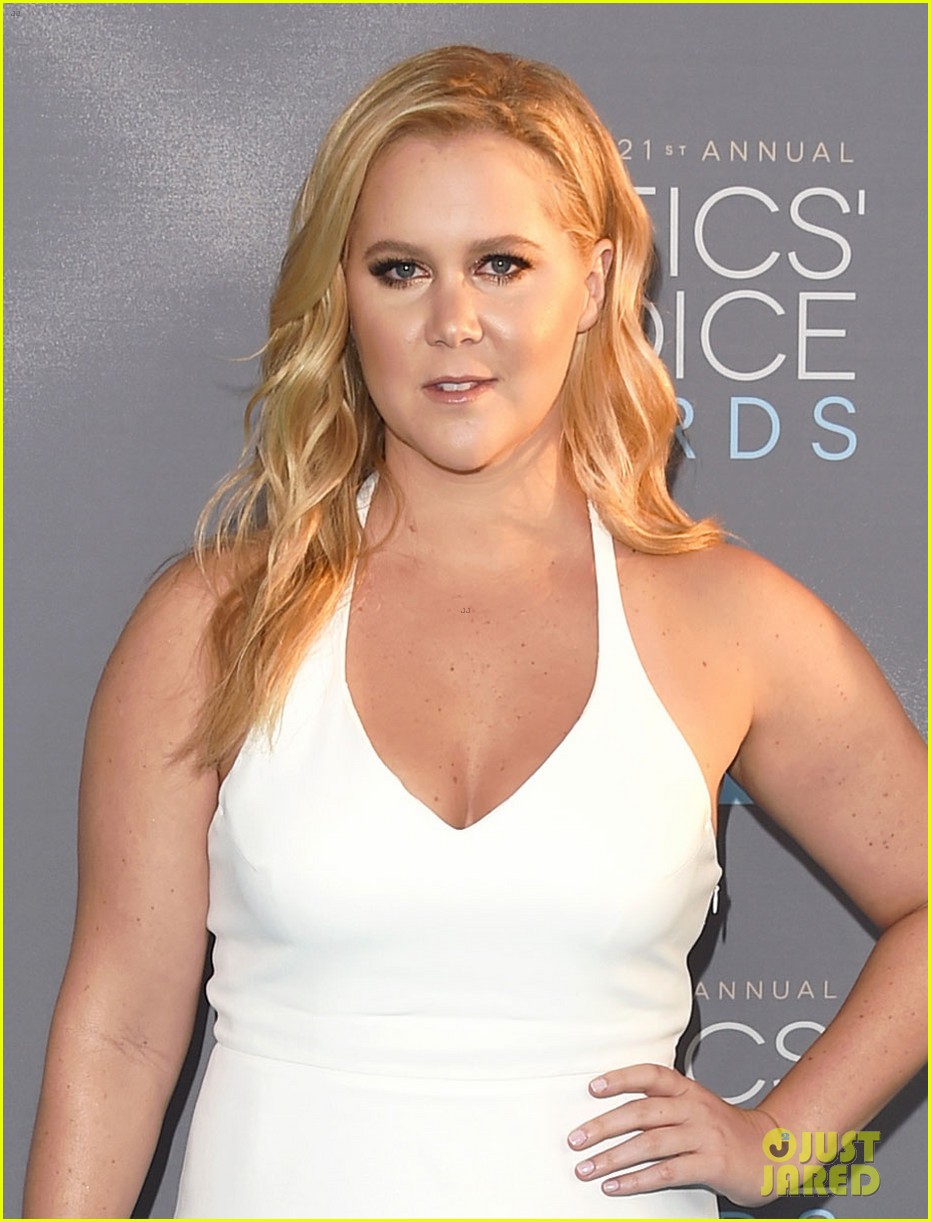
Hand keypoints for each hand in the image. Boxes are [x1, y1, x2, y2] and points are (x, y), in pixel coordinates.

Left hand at [566, 1063, 779, 1204]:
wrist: (774, 1152)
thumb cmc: (725, 1132)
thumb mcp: (697, 1107)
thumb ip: (664, 1107)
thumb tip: (616, 1116)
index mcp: (688, 1090)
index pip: (650, 1074)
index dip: (620, 1078)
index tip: (592, 1088)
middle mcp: (694, 1107)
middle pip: (641, 1111)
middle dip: (604, 1125)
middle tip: (575, 1139)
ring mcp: (704, 1135)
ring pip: (650, 1143)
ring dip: (613, 1157)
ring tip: (586, 1168)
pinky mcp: (712, 1163)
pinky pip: (667, 1171)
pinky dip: (637, 1180)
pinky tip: (615, 1187)